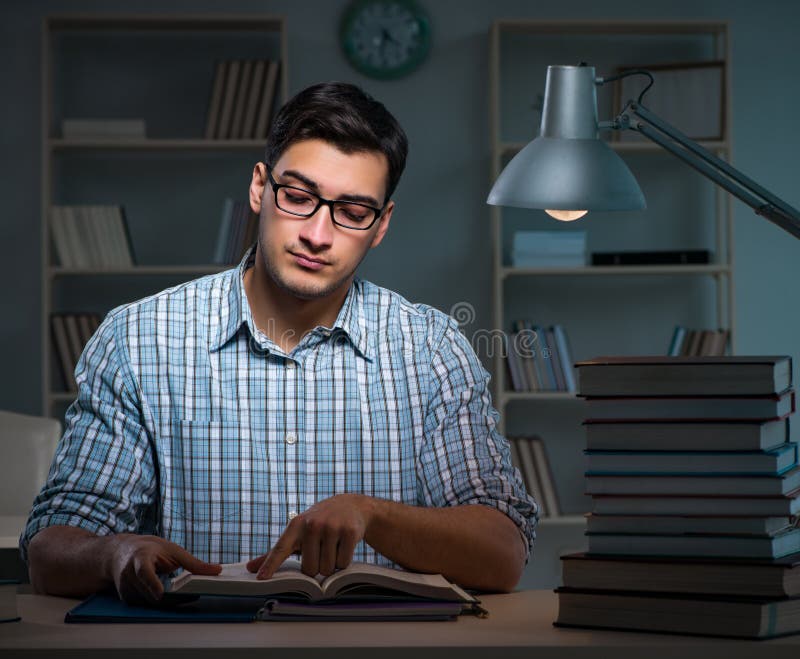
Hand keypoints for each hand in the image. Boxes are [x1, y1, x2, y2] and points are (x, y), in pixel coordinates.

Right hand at [108, 534, 220, 603]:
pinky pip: (147, 605)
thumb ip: (193, 563)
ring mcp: (125, 588)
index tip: (160, 594)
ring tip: (181, 592)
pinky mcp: (127, 598)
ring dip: (167, 600)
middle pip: (151, 593)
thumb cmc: (150, 549)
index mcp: (140, 558)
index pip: (144, 572)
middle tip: (194, 595)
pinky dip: (159, 601)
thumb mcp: (173, 550)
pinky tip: (166, 593)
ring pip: (150, 602)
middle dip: (172, 597)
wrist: (121, 552)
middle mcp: (129, 574)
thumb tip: (217, 570)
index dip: (152, 583)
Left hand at [246, 494, 372, 578]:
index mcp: (296, 526)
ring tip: (333, 547)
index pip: (280, 549)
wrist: (351, 506)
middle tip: (321, 551)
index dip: (271, 565)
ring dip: (332, 564)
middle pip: (310, 569)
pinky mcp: (349, 531)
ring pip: (328, 568)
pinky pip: (344, 563)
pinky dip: (345, 560)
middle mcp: (312, 525)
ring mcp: (332, 527)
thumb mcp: (297, 533)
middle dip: (317, 567)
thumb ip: (276, 552)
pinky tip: (344, 545)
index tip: (261, 578)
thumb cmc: (318, 524)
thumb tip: (250, 569)